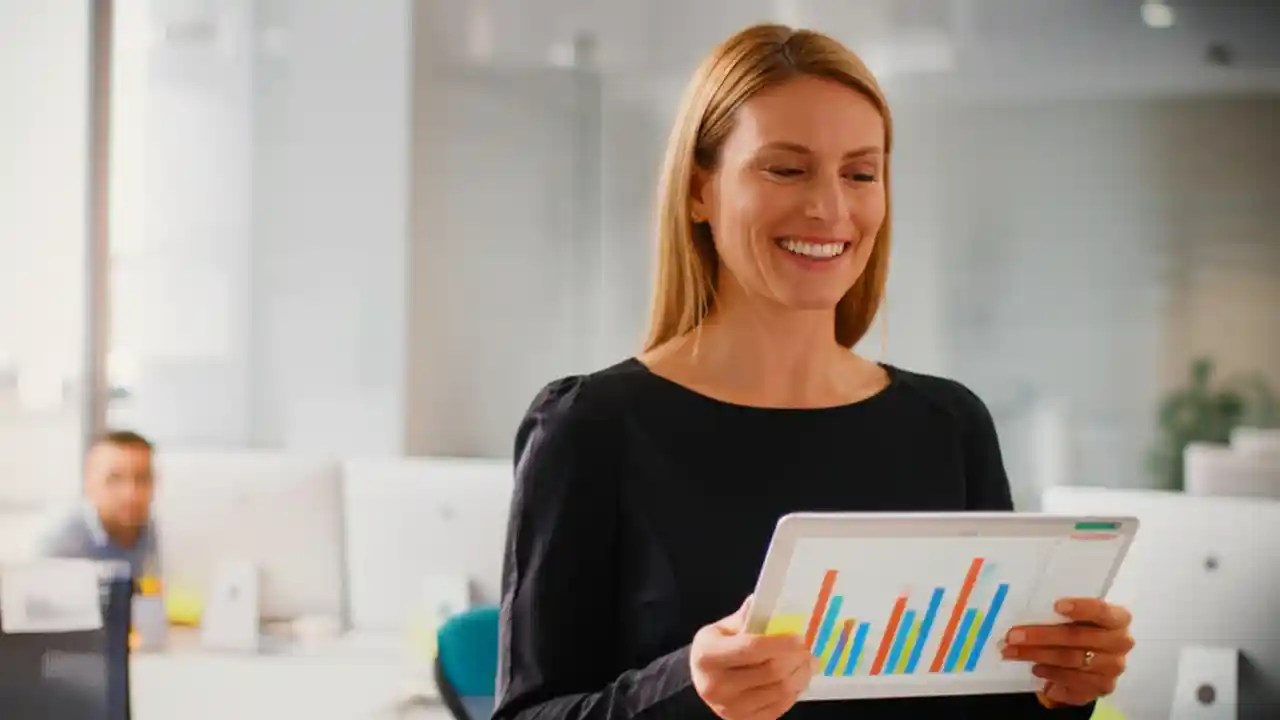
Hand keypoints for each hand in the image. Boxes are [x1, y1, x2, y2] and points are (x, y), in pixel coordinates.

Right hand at [691, 597, 817, 719]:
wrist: (702, 680)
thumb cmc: (715, 648)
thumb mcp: (722, 628)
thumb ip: (744, 617)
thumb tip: (762, 599)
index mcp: (707, 656)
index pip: (751, 648)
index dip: (780, 643)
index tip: (799, 638)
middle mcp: (715, 686)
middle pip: (770, 672)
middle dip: (795, 659)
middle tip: (807, 650)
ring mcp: (729, 708)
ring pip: (779, 692)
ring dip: (800, 676)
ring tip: (807, 663)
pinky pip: (778, 708)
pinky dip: (794, 693)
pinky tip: (797, 680)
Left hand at [1002, 598, 1134, 706]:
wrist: (1092, 656)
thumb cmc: (1080, 627)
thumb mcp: (1076, 615)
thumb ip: (1061, 611)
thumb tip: (1024, 606)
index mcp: (1118, 619)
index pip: (1102, 611)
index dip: (1081, 608)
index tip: (1056, 605)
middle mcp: (1120, 643)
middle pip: (1078, 638)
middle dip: (1042, 636)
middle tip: (1013, 636)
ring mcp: (1112, 668)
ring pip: (1072, 661)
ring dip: (1039, 656)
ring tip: (1014, 653)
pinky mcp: (1102, 688)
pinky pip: (1073, 684)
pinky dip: (1051, 677)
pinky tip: (1036, 671)